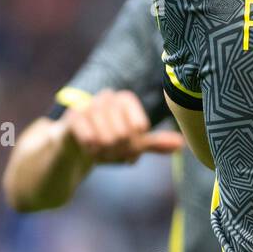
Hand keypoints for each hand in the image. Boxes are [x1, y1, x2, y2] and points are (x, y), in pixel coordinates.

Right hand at [64, 89, 183, 163]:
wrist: (71, 145)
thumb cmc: (106, 140)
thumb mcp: (132, 143)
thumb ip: (155, 142)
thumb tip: (181, 144)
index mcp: (125, 99)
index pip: (140, 128)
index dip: (135, 146)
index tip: (127, 150)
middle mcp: (108, 97)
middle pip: (124, 135)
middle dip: (119, 152)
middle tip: (111, 154)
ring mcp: (88, 105)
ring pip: (108, 139)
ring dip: (104, 154)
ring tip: (100, 152)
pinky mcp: (73, 117)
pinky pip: (90, 140)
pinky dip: (91, 151)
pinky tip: (87, 149)